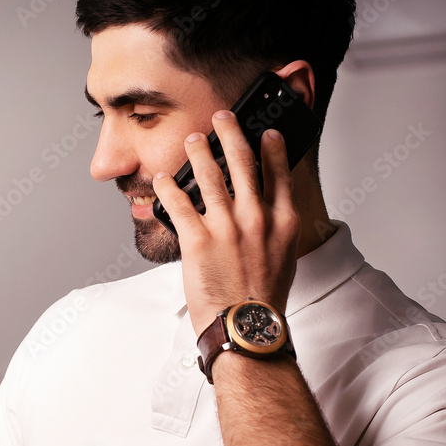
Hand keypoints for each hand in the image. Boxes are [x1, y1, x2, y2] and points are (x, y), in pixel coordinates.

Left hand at [152, 110, 299, 334]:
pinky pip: (178, 203)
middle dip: (231, 134)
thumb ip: (276, 232)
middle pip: (244, 163)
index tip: (265, 133)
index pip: (279, 173)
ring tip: (192, 140)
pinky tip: (162, 178)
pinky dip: (167, 187)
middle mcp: (256, 218)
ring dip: (198, 152)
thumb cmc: (262, 300)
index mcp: (282, 222)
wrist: (245, 326)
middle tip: (222, 118)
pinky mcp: (197, 240)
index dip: (271, 148)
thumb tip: (266, 216)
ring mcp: (226, 227)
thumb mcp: (283, 259)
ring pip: (210, 175)